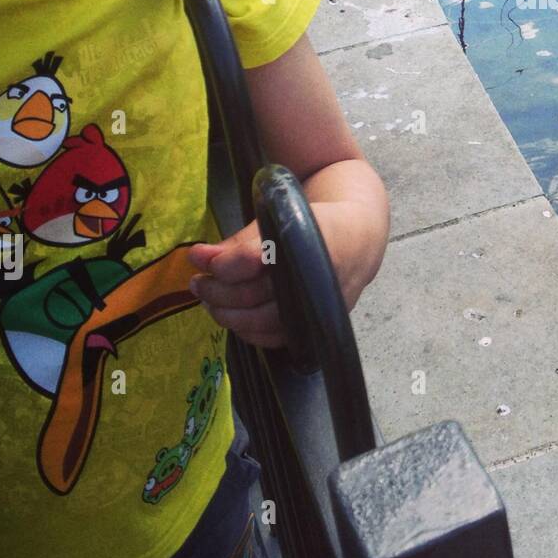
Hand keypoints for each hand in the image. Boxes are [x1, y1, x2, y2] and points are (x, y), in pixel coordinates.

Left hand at [188, 199, 384, 350]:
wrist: (359, 241)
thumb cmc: (313, 225)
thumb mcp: (278, 219)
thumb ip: (238, 242)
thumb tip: (198, 257)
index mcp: (305, 238)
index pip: (252, 259)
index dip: (222, 263)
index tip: (198, 257)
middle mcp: (313, 275)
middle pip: (252, 295)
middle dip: (216, 290)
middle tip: (197, 282)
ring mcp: (316, 305)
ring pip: (259, 321)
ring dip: (227, 313)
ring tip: (210, 300)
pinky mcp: (317, 326)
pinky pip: (274, 338)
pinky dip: (248, 330)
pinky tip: (234, 315)